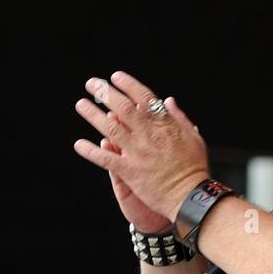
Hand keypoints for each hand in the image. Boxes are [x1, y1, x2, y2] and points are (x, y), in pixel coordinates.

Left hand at [73, 71, 210, 221]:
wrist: (190, 196)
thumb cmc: (194, 168)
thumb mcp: (193, 137)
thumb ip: (179, 117)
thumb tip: (169, 100)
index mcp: (165, 125)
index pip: (144, 98)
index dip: (128, 85)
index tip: (115, 77)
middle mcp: (149, 135)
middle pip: (123, 108)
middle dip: (105, 93)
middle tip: (92, 84)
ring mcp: (137, 153)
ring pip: (111, 129)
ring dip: (93, 116)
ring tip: (81, 104)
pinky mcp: (129, 171)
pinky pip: (105, 159)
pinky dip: (90, 151)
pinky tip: (78, 145)